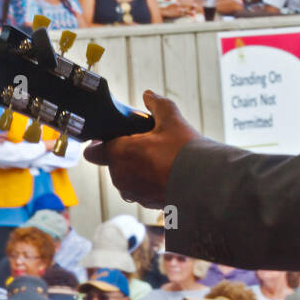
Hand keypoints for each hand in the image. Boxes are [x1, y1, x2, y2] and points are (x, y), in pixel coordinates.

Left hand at [84, 90, 201, 209]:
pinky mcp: (145, 203)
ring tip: (163, 159)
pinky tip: (169, 173)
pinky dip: (150, 181)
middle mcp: (120, 176)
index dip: (102, 141)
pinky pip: (140, 189)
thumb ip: (157, 104)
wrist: (207, 185)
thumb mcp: (173, 120)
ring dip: (138, 168)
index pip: (93, 149)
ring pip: (127, 175)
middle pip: (114, 160)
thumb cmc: (186, 153)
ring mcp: (132, 193)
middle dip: (127, 152)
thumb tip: (149, 95)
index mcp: (119, 153)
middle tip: (150, 143)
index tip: (116, 136)